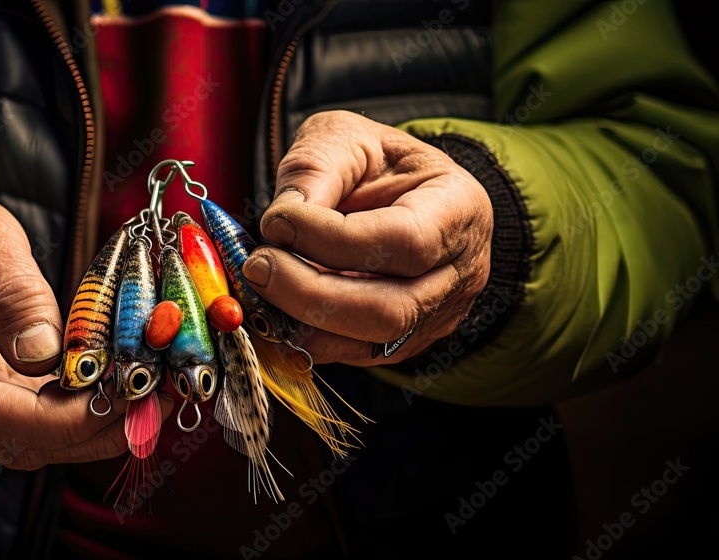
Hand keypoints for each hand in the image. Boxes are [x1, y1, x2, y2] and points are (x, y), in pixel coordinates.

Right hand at [0, 197, 171, 468]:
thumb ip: (11, 289)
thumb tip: (45, 354)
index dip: (53, 419)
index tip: (114, 398)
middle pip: (13, 441)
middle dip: (92, 426)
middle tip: (154, 392)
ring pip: (32, 445)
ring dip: (97, 427)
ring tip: (150, 390)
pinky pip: (36, 431)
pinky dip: (84, 417)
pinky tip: (124, 391)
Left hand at [242, 111, 491, 365]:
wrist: (400, 192)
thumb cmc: (378, 162)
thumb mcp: (348, 137)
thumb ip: (315, 169)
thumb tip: (281, 223)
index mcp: (458, 209)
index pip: (404, 240)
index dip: (332, 239)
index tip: (277, 221)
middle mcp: (460, 272)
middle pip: (391, 309)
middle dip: (310, 293)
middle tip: (257, 266)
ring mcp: (436, 315)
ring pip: (371, 343)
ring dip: (303, 321)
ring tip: (261, 285)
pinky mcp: (404, 342)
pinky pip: (354, 355)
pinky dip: (307, 338)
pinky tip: (274, 309)